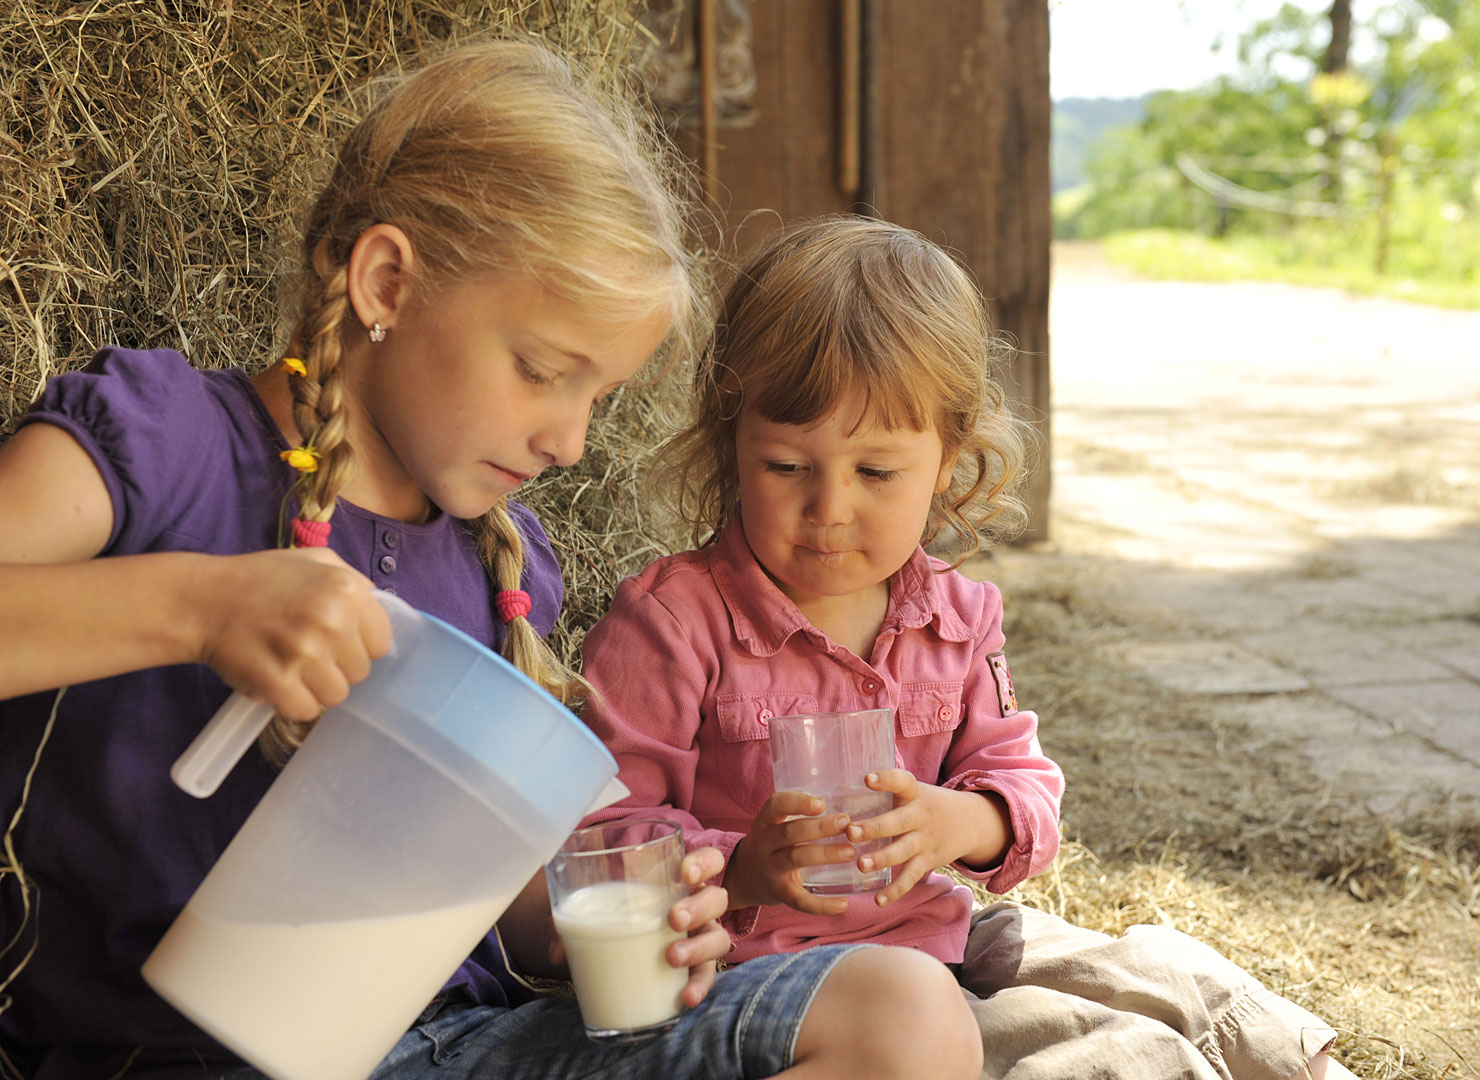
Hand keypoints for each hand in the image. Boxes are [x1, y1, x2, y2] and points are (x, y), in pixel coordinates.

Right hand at [194, 548, 391, 719]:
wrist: (202, 599)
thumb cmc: (259, 580)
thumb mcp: (315, 560)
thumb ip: (353, 579)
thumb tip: (378, 606)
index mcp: (346, 589)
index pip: (381, 642)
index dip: (359, 646)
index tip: (338, 642)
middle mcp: (331, 619)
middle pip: (360, 672)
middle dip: (336, 667)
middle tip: (307, 653)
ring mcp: (304, 652)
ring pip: (336, 696)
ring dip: (315, 688)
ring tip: (292, 667)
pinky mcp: (277, 681)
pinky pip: (306, 711)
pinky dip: (292, 703)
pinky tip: (277, 682)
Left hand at [544, 846, 734, 1007]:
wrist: (632, 944)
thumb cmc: (623, 914)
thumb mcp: (604, 909)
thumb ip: (580, 919)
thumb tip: (556, 950)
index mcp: (680, 882)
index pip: (709, 861)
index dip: (704, 863)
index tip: (684, 873)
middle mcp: (699, 907)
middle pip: (716, 899)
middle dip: (697, 907)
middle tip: (673, 919)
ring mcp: (702, 937)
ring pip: (718, 937)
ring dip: (698, 947)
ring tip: (672, 958)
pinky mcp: (699, 966)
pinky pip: (707, 975)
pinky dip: (699, 986)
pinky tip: (686, 998)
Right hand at [723, 791, 857, 915]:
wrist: (744, 877)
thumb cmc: (772, 844)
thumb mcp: (774, 825)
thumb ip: (800, 815)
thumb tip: (850, 804)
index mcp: (766, 822)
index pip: (775, 805)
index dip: (797, 803)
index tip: (822, 803)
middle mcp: (764, 843)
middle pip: (790, 832)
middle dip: (819, 827)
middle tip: (846, 824)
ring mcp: (770, 869)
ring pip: (796, 859)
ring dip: (824, 854)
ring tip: (850, 851)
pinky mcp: (778, 893)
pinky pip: (799, 900)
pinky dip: (821, 905)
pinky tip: (843, 904)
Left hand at [844, 770, 1010, 907]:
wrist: (970, 822)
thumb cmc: (927, 804)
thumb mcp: (915, 791)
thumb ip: (888, 790)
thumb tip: (843, 785)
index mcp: (915, 793)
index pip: (902, 782)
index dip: (886, 779)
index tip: (867, 779)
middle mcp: (921, 816)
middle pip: (898, 821)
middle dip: (874, 827)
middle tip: (851, 832)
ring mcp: (925, 840)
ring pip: (903, 851)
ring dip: (882, 859)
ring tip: (861, 865)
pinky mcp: (928, 861)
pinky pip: (911, 877)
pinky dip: (896, 890)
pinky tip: (878, 901)